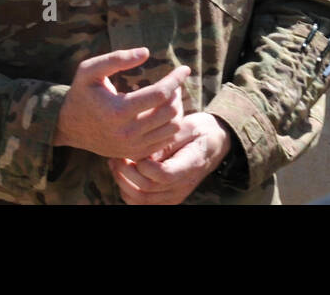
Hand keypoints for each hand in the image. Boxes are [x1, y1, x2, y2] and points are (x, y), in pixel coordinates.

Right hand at [54, 47, 190, 161]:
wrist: (68, 127)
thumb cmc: (81, 93)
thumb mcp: (89, 69)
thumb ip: (116, 58)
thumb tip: (146, 52)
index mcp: (118, 111)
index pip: (160, 94)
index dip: (175, 79)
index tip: (185, 69)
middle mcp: (127, 133)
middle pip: (170, 112)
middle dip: (177, 93)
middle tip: (173, 83)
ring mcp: (132, 146)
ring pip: (172, 128)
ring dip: (176, 109)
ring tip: (168, 96)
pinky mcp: (135, 153)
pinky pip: (165, 141)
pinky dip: (170, 124)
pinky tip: (163, 112)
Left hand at [108, 113, 232, 204]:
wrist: (213, 144)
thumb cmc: (199, 131)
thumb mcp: (188, 126)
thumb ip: (167, 141)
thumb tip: (143, 153)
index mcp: (192, 165)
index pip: (164, 175)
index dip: (144, 165)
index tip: (137, 147)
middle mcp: (183, 186)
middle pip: (147, 190)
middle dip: (126, 171)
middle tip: (118, 154)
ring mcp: (175, 195)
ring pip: (140, 199)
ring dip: (123, 182)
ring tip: (116, 162)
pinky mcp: (166, 198)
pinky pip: (141, 202)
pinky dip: (126, 190)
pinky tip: (122, 172)